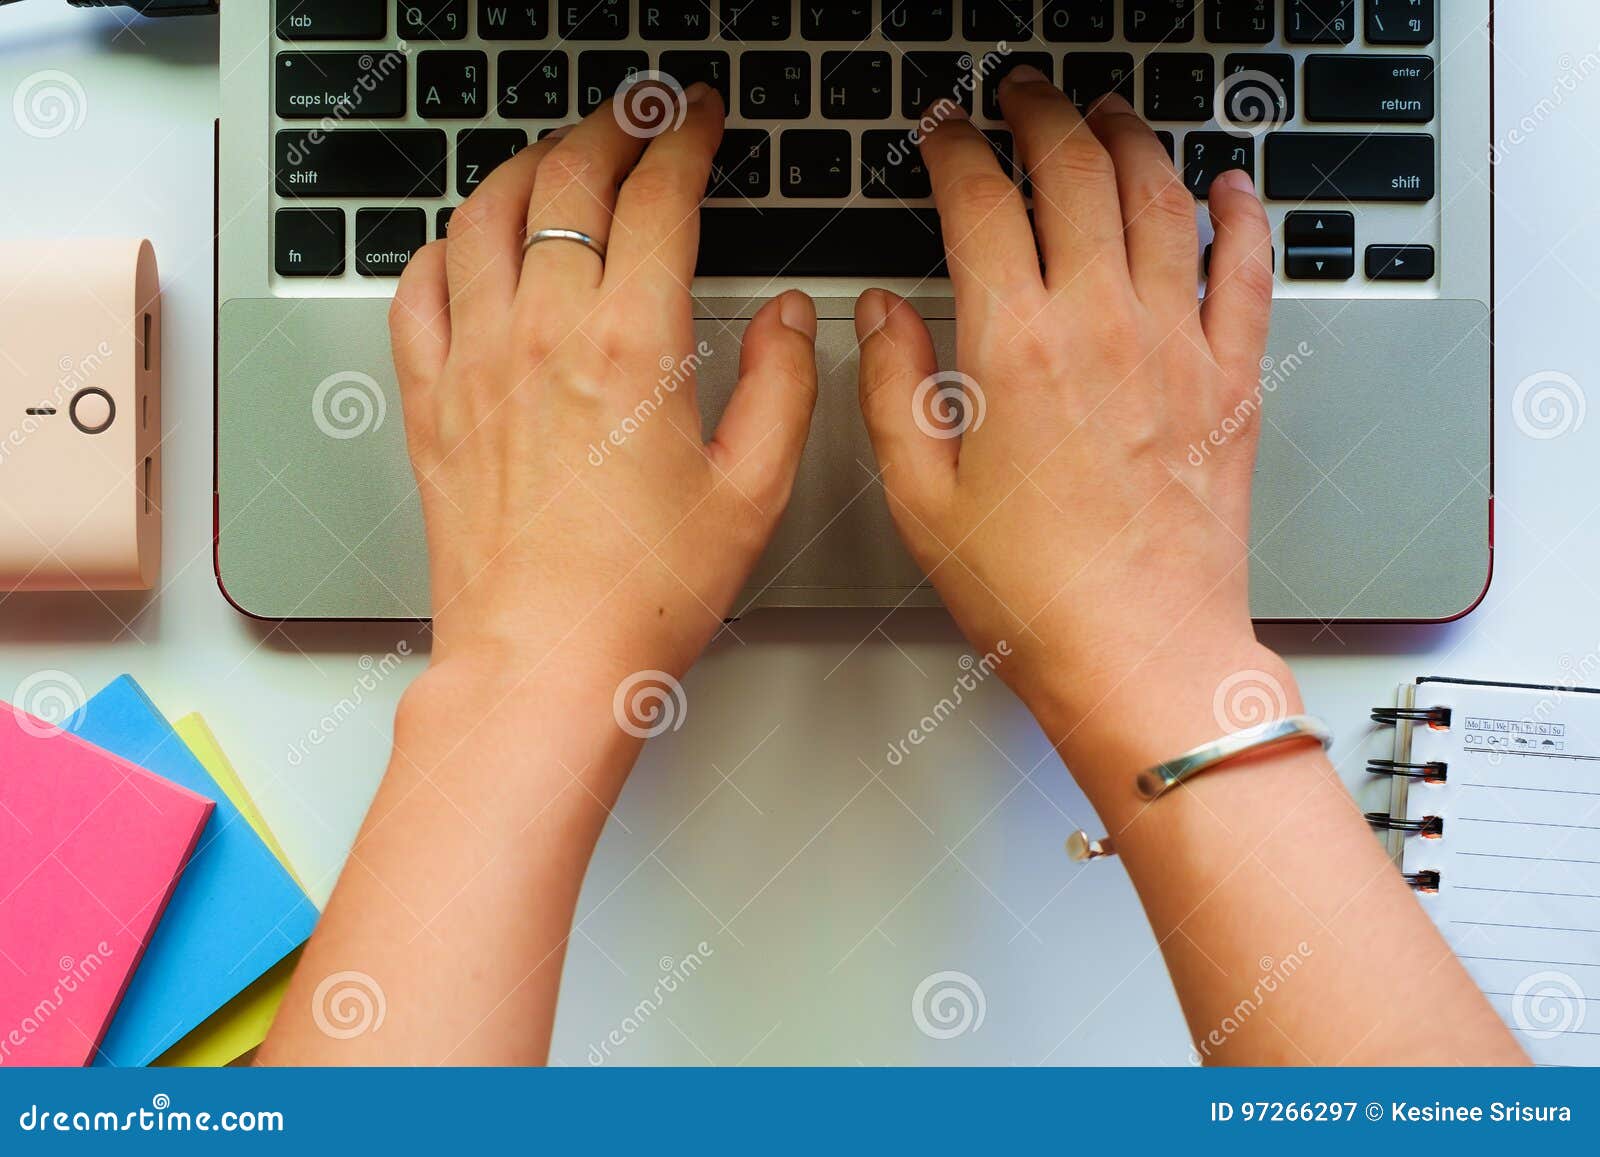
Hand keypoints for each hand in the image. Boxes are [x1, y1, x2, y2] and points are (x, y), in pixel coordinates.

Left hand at [389, 86, 817, 709]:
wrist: (543, 664)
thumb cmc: (644, 595)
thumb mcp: (754, 491)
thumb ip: (784, 385)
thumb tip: (788, 317)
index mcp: (633, 347)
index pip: (656, 196)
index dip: (684, 140)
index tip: (699, 122)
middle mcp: (543, 335)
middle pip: (565, 179)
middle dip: (609, 129)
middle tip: (639, 118)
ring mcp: (475, 362)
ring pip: (482, 214)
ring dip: (526, 166)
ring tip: (560, 156)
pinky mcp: (432, 401)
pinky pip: (418, 287)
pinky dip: (445, 244)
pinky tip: (470, 244)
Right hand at [856, 73, 1284, 790]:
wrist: (1142, 654)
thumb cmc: (1032, 593)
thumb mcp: (922, 498)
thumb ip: (892, 389)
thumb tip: (880, 313)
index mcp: (1014, 348)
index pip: (980, 203)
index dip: (953, 150)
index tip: (941, 133)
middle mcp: (1102, 326)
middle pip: (1076, 172)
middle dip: (1040, 115)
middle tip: (1020, 95)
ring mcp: (1177, 346)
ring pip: (1161, 198)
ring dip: (1131, 139)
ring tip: (1105, 114)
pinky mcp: (1231, 380)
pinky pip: (1247, 270)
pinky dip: (1239, 215)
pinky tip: (1229, 186)